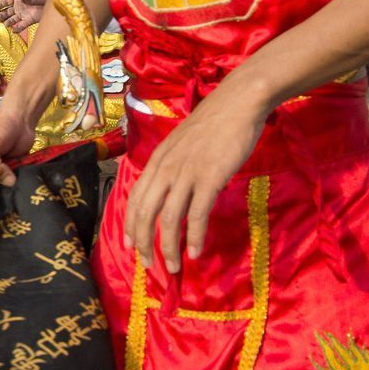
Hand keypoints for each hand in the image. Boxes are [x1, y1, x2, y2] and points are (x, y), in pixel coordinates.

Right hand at [0, 0, 49, 33]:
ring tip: (4, 24)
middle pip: (7, 12)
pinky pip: (21, 25)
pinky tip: (14, 30)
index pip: (6, 2)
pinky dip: (17, 28)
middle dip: (0, 15)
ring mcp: (24, 14)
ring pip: (12, 19)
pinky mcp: (29, 20)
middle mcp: (19, 7)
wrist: (54, 2)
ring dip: (8, 22)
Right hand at [0, 112, 37, 186]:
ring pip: (1, 190)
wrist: (21, 122)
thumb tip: (6, 180)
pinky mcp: (10, 177)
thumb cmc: (0, 127)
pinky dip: (18, 182)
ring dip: (8, 184)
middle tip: (3, 173)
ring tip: (11, 168)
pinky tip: (19, 171)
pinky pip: (13, 186)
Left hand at [125, 94, 266, 274]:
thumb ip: (174, 166)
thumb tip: (175, 190)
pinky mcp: (209, 177)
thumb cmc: (213, 123)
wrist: (237, 103)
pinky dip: (193, 237)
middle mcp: (166, 168)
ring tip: (173, 267)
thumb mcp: (182, 144)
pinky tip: (195, 252)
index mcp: (157, 160)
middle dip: (144, 243)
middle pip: (145, 213)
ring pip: (169, 218)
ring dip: (168, 247)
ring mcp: (186, 173)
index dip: (131, 226)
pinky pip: (197, 213)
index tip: (132, 246)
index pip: (135, 199)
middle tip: (149, 266)